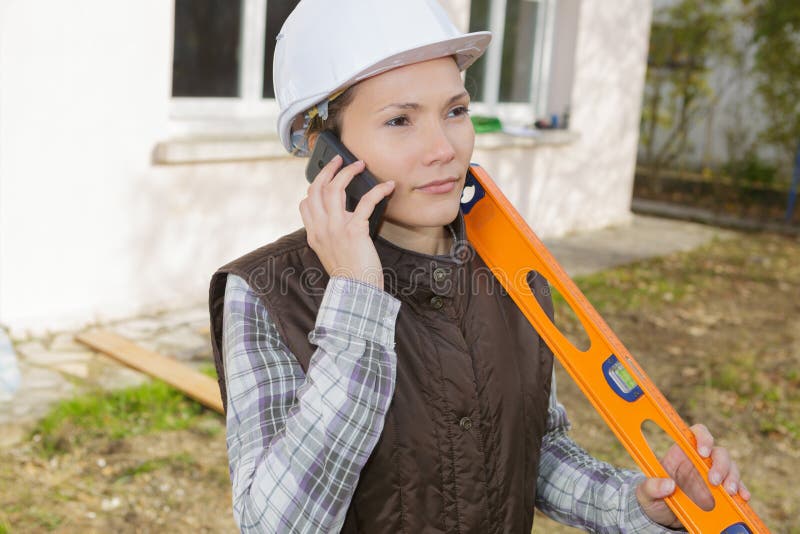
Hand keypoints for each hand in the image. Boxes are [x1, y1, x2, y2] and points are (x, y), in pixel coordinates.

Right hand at [299, 155, 394, 289]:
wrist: (356, 292)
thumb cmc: (350, 275)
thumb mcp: (330, 254)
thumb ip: (329, 236)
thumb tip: (340, 220)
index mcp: (314, 234)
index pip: (306, 203)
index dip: (315, 186)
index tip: (326, 178)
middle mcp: (321, 228)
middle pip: (317, 189)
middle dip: (328, 170)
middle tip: (340, 159)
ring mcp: (335, 228)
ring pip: (334, 189)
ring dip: (348, 172)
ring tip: (360, 165)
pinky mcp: (354, 231)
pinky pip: (365, 202)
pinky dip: (378, 190)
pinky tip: (388, 187)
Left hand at [635, 424, 750, 528]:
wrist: (662, 519)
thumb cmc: (653, 499)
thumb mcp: (646, 494)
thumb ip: (652, 487)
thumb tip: (668, 485)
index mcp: (680, 453)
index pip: (695, 433)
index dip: (703, 437)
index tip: (703, 451)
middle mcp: (699, 461)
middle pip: (718, 451)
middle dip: (720, 464)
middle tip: (714, 481)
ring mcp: (712, 475)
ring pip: (730, 467)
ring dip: (732, 477)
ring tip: (729, 492)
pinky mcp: (721, 492)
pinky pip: (737, 487)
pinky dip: (742, 491)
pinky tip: (743, 498)